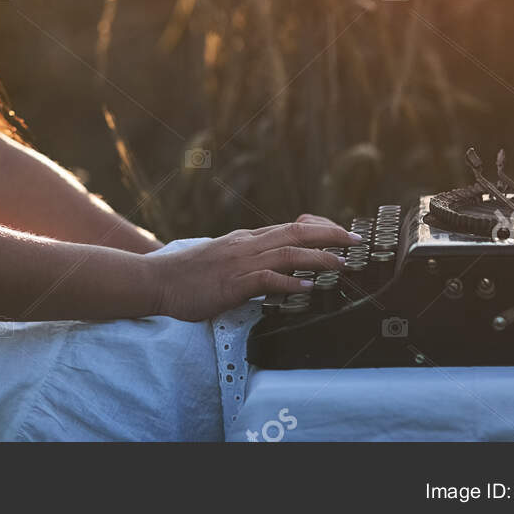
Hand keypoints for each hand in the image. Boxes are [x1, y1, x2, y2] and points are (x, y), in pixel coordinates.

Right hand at [145, 215, 356, 321]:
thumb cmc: (189, 274)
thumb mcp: (224, 256)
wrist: (158, 280)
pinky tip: (308, 287)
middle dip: (331, 234)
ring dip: (319, 257)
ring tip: (342, 264)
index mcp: (247, 239)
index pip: (291, 226)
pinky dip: (290, 282)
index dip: (321, 227)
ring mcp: (240, 262)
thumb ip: (249, 257)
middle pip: (297, 231)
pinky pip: (267, 280)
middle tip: (356, 240)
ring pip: (288, 252)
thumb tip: (276, 265)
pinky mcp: (233, 284)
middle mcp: (248, 245)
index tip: (342, 232)